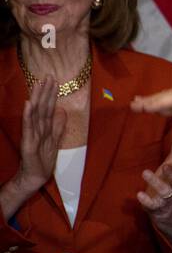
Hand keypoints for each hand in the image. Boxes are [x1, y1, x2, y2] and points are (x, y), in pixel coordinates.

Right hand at [15, 76, 66, 193]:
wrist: (35, 176)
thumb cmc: (43, 159)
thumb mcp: (55, 140)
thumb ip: (58, 126)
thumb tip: (63, 111)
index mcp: (44, 127)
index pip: (48, 107)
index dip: (51, 94)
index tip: (54, 80)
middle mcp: (37, 127)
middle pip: (42, 107)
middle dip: (45, 91)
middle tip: (48, 76)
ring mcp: (32, 134)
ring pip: (35, 113)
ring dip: (37, 98)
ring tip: (38, 84)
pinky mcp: (28, 142)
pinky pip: (28, 126)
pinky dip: (28, 114)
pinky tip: (28, 103)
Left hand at [137, 126, 171, 242]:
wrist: (164, 206)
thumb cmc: (168, 178)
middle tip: (166, 166)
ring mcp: (165, 196)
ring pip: (164, 190)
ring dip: (155, 182)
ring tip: (145, 172)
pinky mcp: (155, 205)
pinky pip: (152, 204)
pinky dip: (146, 200)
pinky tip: (139, 194)